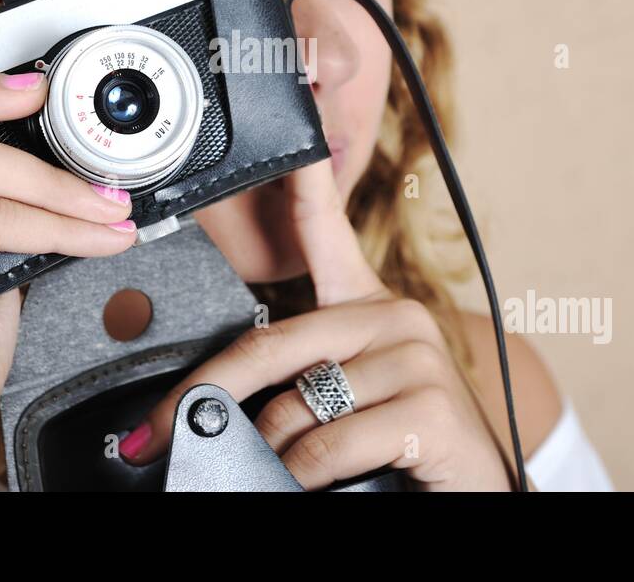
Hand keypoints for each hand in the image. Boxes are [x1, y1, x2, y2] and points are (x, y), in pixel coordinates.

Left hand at [119, 159, 514, 489]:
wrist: (479, 495)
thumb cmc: (407, 447)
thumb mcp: (348, 400)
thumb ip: (297, 381)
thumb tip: (219, 401)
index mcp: (369, 307)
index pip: (326, 230)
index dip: (302, 180)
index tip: (287, 136)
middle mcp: (396, 317)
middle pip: (271, 345)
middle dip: (202, 395)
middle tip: (154, 435)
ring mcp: (416, 358)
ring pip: (292, 406)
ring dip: (267, 455)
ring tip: (277, 474)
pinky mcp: (428, 409)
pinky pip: (325, 445)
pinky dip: (297, 477)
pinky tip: (302, 485)